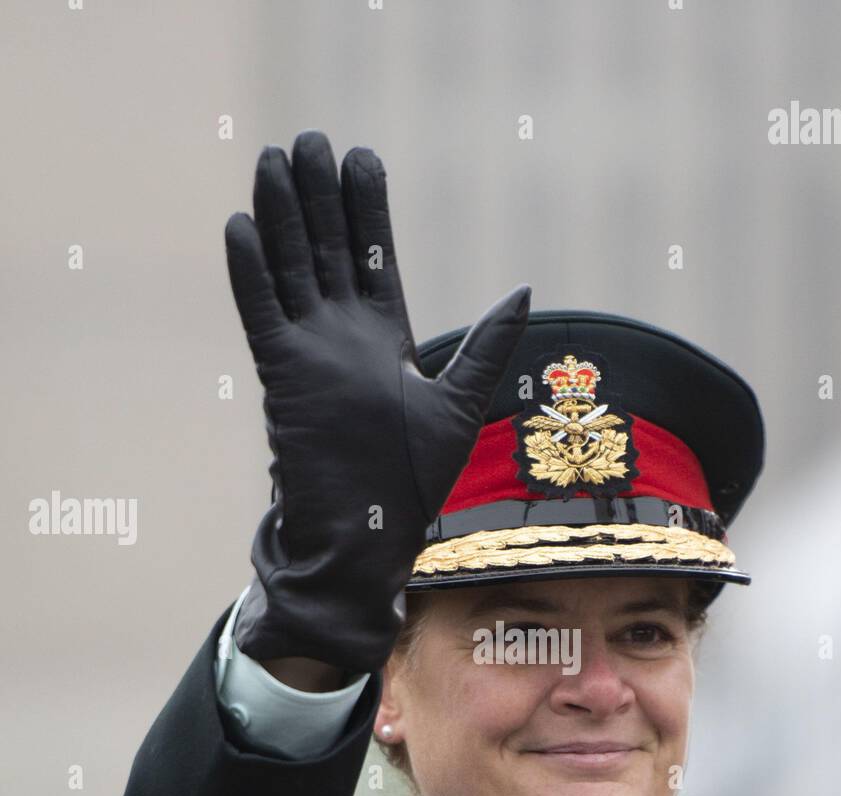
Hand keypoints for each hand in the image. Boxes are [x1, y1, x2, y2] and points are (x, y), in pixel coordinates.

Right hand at [224, 130, 530, 670]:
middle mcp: (343, 338)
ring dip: (283, 216)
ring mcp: (308, 353)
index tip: (362, 159)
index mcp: (385, 338)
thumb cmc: (415, 481)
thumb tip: (522, 290)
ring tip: (274, 159)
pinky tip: (242, 225)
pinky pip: (261, 313)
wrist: (366, 534)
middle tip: (310, 139)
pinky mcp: (281, 375)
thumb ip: (485, 346)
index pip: (373, 258)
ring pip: (291, 269)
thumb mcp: (460, 404)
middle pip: (328, 250)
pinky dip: (251, 272)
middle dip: (320, 197)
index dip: (367, 210)